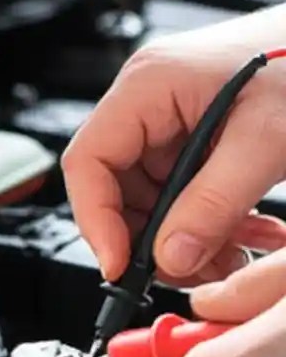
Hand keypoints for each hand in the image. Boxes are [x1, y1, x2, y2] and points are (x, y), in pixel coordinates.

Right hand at [62, 5, 285, 284]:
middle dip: (152, 238)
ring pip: (151, 196)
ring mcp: (170, 116)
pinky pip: (182, 188)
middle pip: (116, 186)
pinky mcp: (195, 132)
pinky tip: (247, 233)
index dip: (96, 219)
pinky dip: (209, 219)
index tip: (121, 265)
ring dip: (187, 236)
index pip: (89, 161)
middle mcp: (149, 99)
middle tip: (190, 271)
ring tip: (232, 256)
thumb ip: (215, 203)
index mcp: (148, 84)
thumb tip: (171, 257)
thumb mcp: (267, 140)